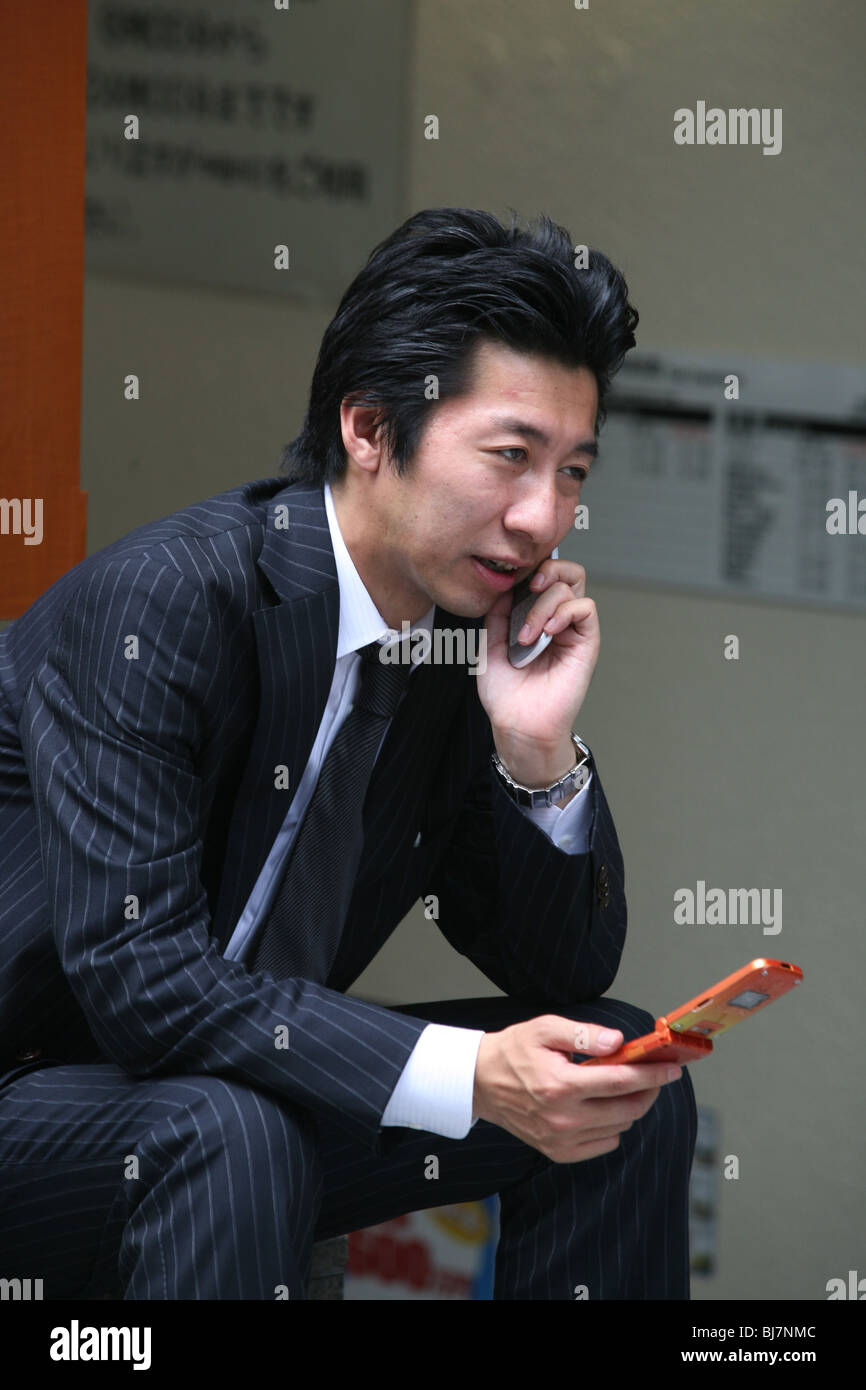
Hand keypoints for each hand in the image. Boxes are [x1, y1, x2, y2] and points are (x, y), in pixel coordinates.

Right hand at [472, 1016, 681, 1163]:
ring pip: (619, 1127)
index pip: (621, 1082)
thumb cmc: (514, 1050)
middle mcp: (563, 1118)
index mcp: (561, 1085)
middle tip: (653, 1074)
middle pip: (627, 1109)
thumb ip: (584, 1034)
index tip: (673, 1068)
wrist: (480, 1082)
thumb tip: (618, 1042)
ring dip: (631, 1107)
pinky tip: (603, 1108)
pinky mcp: (558, 1152)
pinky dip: (613, 1127)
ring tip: (625, 1087)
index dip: (652, 1074)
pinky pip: (604, 1144)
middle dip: (649, 1091)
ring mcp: (561, 1139)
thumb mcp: (545, 1029)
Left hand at [475, 558, 599, 784]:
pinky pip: (585, 608)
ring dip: (543, 604)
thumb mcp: (490, 643)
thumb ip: (498, 612)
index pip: (542, 576)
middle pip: (565, 572)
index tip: (510, 580)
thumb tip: (506, 585)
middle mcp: (556, 620)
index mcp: (534, 617)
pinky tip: (546, 632)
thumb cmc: (505, 692)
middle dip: (546, 569)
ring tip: (527, 635)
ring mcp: (572, 630)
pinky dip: (563, 612)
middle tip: (529, 586)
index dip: (530, 569)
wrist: (516, 722)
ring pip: (572, 585)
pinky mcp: (585, 643)